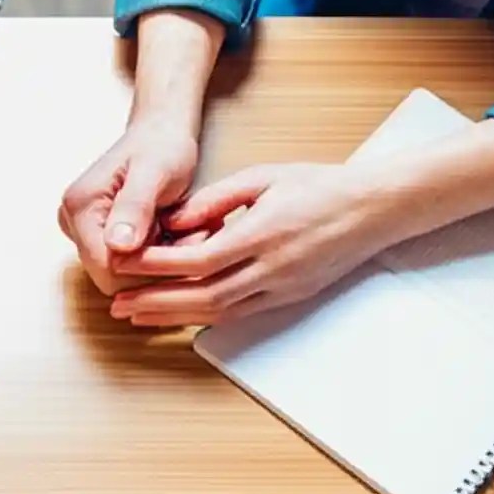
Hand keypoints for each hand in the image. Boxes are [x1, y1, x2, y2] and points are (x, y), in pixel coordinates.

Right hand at [58, 119, 199, 293]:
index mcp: (80, 205)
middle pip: (112, 276)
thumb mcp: (155, 171)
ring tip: (185, 232)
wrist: (159, 133)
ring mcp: (82, 231)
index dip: (148, 269)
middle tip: (193, 236)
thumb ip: (136, 207)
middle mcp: (72, 222)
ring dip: (158, 262)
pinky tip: (172, 235)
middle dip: (155, 265)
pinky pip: (126, 264)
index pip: (106, 268)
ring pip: (121, 274)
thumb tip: (118, 245)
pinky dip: (154, 256)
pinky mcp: (97, 236)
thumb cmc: (162, 145)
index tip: (187, 246)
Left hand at [109, 163, 404, 326]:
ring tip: (137, 316)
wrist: (374, 208)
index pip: (198, 260)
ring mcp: (283, 287)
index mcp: (263, 232)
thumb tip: (171, 221)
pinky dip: (203, 316)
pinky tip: (178, 315)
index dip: (157, 267)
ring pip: (219, 312)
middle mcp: (272, 267)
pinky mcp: (289, 297)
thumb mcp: (262, 177)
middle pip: (202, 296)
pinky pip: (239, 313)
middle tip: (118, 305)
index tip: (125, 264)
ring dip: (173, 316)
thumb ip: (214, 199)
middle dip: (155, 303)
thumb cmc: (318, 185)